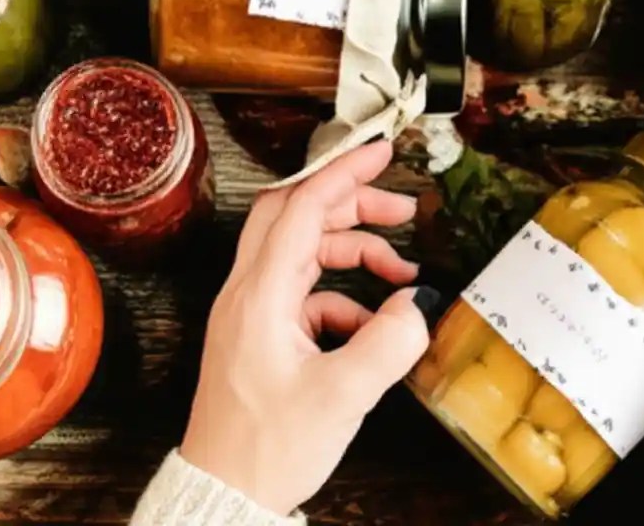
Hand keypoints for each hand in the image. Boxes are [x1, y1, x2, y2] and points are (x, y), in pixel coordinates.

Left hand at [180, 141, 439, 514]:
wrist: (225, 494)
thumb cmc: (265, 449)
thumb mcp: (342, 396)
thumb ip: (390, 342)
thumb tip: (418, 303)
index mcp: (260, 296)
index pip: (302, 207)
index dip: (344, 173)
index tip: (382, 152)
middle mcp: (249, 294)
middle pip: (296, 217)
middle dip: (351, 202)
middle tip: (400, 208)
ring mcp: (252, 314)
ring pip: (304, 253)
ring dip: (354, 251)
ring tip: (401, 272)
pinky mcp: (261, 336)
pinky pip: (306, 294)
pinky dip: (344, 295)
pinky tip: (373, 324)